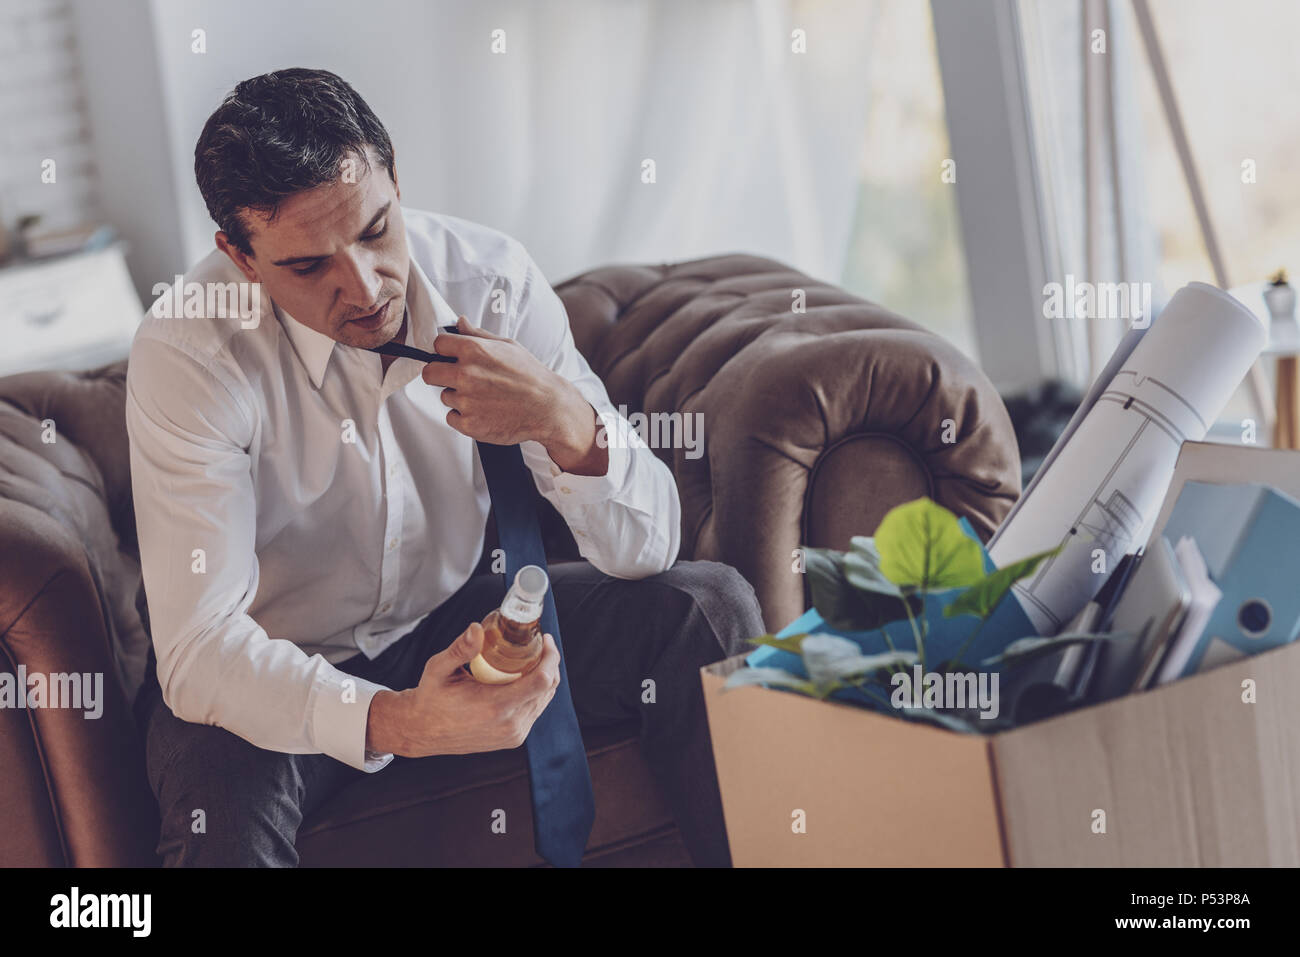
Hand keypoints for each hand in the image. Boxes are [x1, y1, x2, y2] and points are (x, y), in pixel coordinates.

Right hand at [368, 621, 560, 757]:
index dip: (551, 657)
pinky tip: (523, 677)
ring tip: (531, 658)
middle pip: (548, 688)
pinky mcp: (513, 739)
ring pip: (544, 699)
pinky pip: (535, 710)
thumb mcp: (438, 669)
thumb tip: (477, 628)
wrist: (422, 732)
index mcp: (495, 706)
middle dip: (549, 662)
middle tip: (540, 644)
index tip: (546, 640)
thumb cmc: (431, 697)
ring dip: (543, 676)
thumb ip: (459, 649)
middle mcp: (509, 724)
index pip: (541, 681)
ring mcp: (513, 734)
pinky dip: (534, 692)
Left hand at [422, 316, 607, 474]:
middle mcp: (465, 374)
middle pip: (430, 373)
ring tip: (484, 397)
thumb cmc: (531, 375)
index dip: (445, 351)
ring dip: (459, 397)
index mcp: (473, 350)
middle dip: (440, 375)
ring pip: (445, 396)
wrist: (548, 407)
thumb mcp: (507, 346)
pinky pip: (452, 417)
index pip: (438, 345)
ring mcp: (466, 400)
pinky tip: (484, 411)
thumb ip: (478, 335)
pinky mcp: (468, 423)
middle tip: (458, 379)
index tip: (452, 357)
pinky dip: (464, 417)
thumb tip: (460, 323)